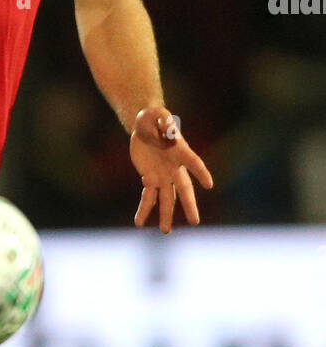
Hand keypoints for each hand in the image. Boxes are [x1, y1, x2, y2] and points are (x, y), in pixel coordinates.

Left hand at [129, 106, 212, 232]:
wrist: (145, 125)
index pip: (193, 162)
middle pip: (183, 189)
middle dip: (189, 205)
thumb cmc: (155, 117)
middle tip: (195, 222)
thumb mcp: (157, 115)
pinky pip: (147, 196)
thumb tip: (166, 128)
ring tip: (165, 231)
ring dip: (165, 214)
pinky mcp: (150, 178)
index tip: (209, 184)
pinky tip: (139, 222)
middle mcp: (174, 167)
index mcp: (180, 150)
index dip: (201, 172)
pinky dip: (144, 209)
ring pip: (166, 198)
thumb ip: (162, 121)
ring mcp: (163, 175)